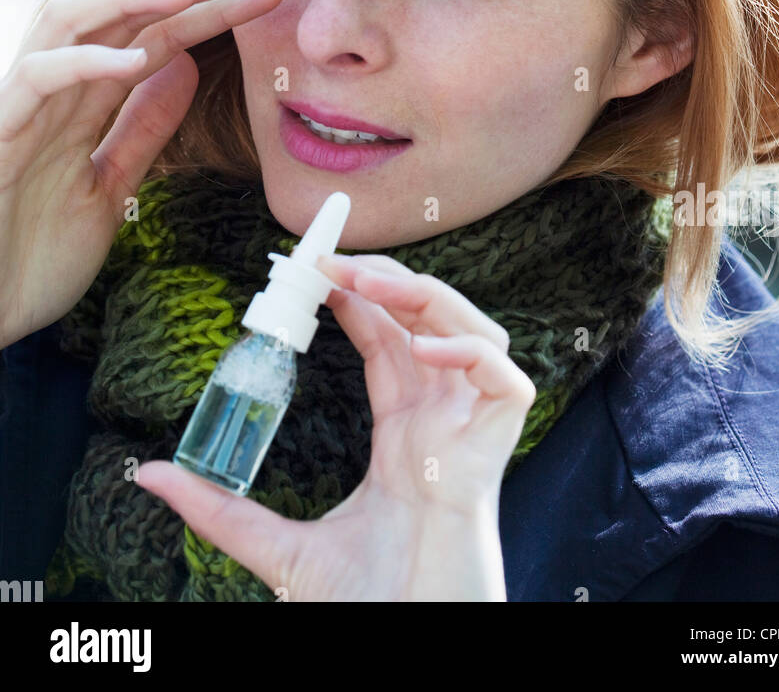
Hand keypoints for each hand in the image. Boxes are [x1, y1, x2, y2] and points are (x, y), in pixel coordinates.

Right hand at [0, 0, 283, 347]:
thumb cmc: (29, 256)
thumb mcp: (110, 186)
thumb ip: (142, 129)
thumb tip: (187, 67)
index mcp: (83, 102)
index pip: (155, 37)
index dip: (209, 11)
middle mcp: (53, 91)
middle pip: (120, 13)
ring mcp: (22, 107)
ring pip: (70, 21)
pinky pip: (38, 78)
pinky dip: (87, 62)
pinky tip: (135, 59)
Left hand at [135, 253, 536, 601]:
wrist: (406, 641)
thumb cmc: (364, 605)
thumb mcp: (277, 547)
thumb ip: (219, 509)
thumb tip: (147, 474)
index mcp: (403, 435)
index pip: (390, 341)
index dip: (360, 299)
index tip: (316, 272)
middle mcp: (442, 422)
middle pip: (431, 323)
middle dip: (389, 281)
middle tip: (333, 263)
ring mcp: (472, 432)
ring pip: (475, 332)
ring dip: (426, 297)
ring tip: (367, 284)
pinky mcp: (496, 450)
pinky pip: (504, 378)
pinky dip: (471, 351)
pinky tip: (423, 347)